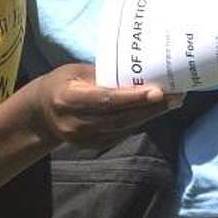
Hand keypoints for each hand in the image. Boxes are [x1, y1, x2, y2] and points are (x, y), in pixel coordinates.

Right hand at [26, 63, 180, 148]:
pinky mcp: (93, 146)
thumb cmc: (61, 84)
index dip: (132, 98)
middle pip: (119, 118)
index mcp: (68, 99)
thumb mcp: (75, 71)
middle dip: (150, 108)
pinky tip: (153, 111)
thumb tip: (136, 73)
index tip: (157, 91)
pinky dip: (138, 121)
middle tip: (176, 96)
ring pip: (123, 127)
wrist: (41, 113)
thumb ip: (102, 75)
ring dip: (150, 115)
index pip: (106, 100)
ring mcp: (85, 138)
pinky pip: (121, 133)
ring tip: (172, 102)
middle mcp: (76, 123)